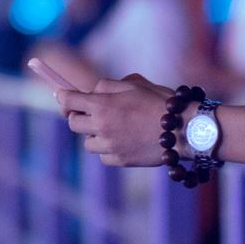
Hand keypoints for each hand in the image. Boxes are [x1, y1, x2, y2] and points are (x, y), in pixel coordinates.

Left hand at [52, 73, 175, 166]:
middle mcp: (101, 126)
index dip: (62, 95)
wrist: (183, 130)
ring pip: (88, 142)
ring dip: (94, 134)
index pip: (68, 100)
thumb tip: (93, 91)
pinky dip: (108, 149)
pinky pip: (103, 155)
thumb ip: (108, 86)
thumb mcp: (134, 83)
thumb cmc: (160, 102)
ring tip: (114, 128)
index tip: (61, 94)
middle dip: (77, 116)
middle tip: (89, 112)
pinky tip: (124, 141)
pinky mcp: (119, 160)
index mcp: (102, 104)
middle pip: (72, 123)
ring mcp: (109, 146)